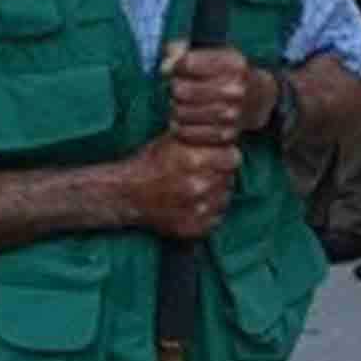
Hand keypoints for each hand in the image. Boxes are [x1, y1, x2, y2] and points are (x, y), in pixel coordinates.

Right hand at [124, 133, 239, 240]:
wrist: (126, 194)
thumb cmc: (150, 163)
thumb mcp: (173, 140)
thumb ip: (202, 137)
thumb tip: (227, 131)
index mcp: (194, 160)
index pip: (234, 157)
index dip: (226, 155)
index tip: (217, 157)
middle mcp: (199, 186)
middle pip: (230, 177)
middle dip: (220, 174)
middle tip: (204, 173)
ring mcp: (198, 210)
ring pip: (224, 198)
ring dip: (216, 193)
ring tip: (197, 189)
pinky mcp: (194, 228)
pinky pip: (216, 218)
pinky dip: (208, 212)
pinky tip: (193, 204)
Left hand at [163, 45, 259, 147]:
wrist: (258, 98)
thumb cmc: (228, 71)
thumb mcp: (215, 51)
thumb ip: (184, 51)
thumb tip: (165, 67)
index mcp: (234, 64)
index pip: (188, 64)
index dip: (175, 65)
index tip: (175, 68)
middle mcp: (235, 90)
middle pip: (182, 89)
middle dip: (174, 86)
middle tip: (177, 86)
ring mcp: (231, 115)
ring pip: (180, 112)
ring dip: (174, 106)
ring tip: (179, 101)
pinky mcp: (224, 134)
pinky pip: (185, 132)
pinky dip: (178, 125)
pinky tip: (182, 118)